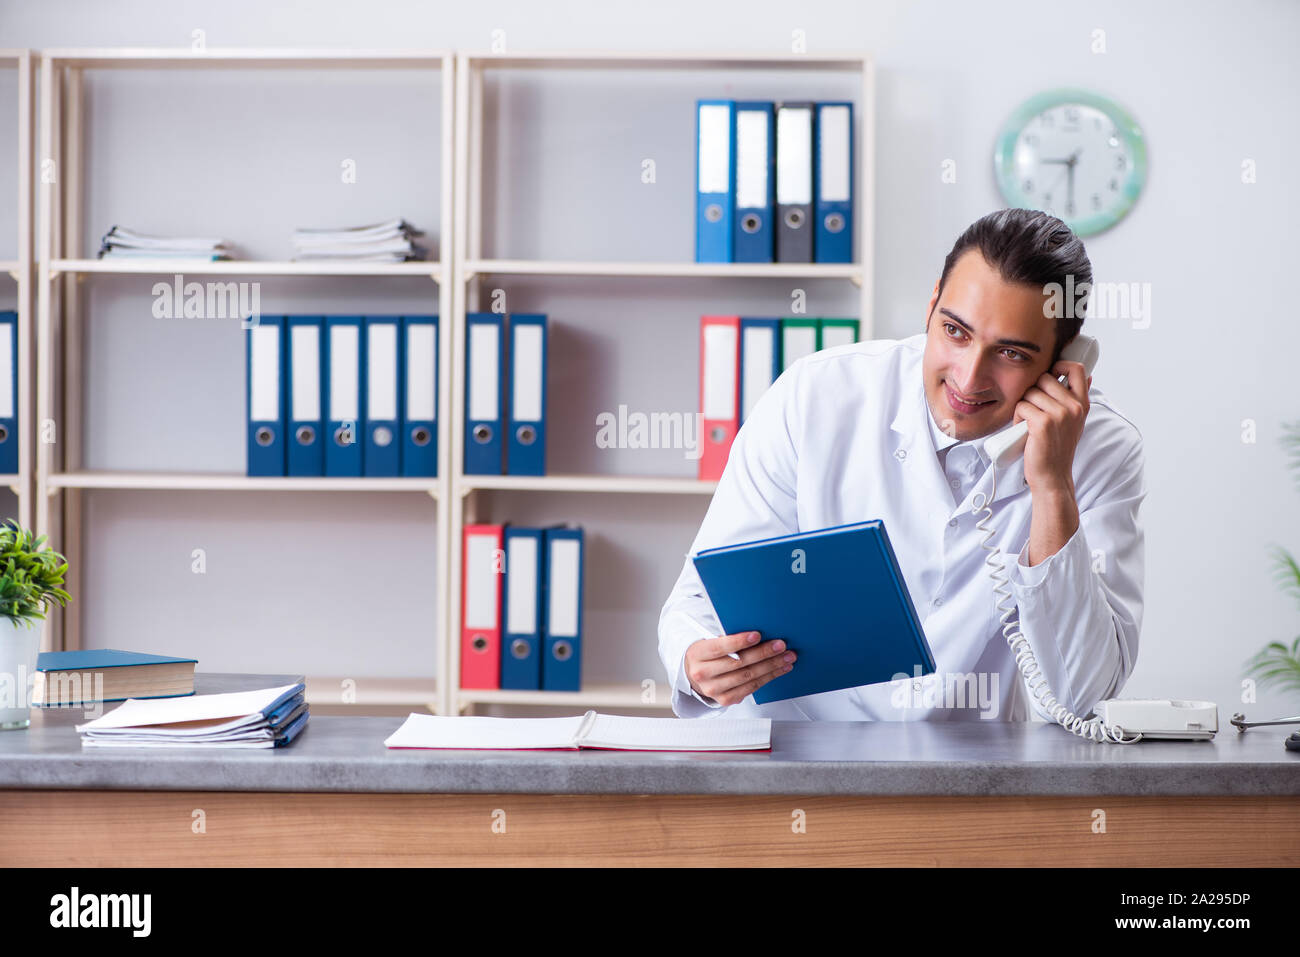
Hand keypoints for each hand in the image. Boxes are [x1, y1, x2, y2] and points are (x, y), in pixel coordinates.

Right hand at [684, 631, 794, 705]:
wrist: (695, 674)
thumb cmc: (706, 654)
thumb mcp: (709, 640)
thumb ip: (727, 638)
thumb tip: (757, 634)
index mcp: (697, 654)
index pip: (720, 647)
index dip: (739, 641)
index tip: (757, 635)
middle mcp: (703, 674)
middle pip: (738, 663)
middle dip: (763, 653)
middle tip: (780, 646)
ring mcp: (714, 689)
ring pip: (748, 677)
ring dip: (771, 666)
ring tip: (786, 657)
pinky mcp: (726, 699)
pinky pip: (751, 688)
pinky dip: (768, 678)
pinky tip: (779, 670)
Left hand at [1012, 360, 1091, 495]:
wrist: (1053, 475)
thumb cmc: (1058, 448)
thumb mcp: (1075, 421)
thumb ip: (1077, 399)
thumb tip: (1087, 376)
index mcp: (1082, 404)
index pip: (1077, 368)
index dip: (1060, 365)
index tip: (1051, 375)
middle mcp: (1074, 407)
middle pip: (1044, 378)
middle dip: (1033, 391)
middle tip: (1034, 410)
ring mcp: (1059, 414)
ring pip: (1030, 392)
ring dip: (1023, 406)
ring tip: (1028, 423)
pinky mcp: (1043, 423)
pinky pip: (1021, 406)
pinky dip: (1017, 417)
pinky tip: (1023, 430)